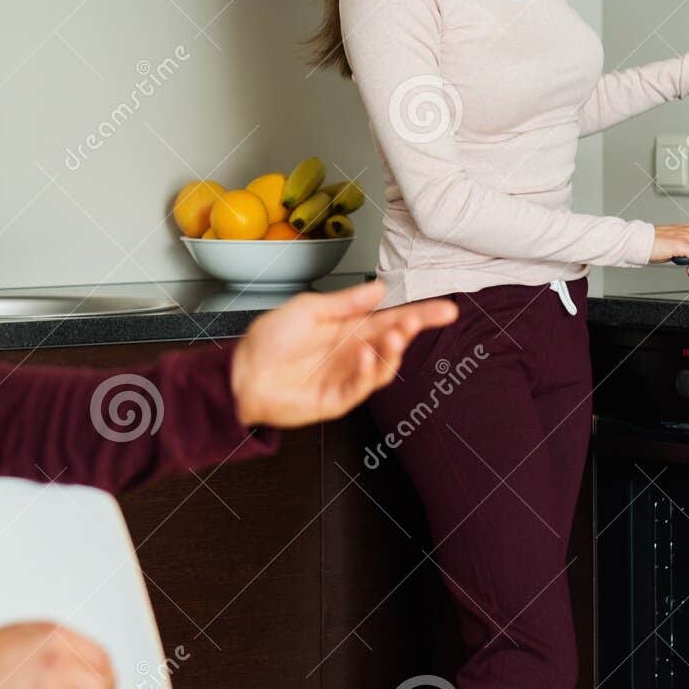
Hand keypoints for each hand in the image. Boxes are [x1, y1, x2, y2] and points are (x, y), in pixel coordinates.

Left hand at [229, 279, 458, 428]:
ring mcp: (347, 377)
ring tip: (393, 334)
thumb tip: (380, 288)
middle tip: (419, 320)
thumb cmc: (268, 341)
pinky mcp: (337, 399)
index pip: (392, 318)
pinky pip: (362, 388)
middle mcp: (353, 352)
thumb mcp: (308, 310)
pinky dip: (369, 372)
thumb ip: (346, 303)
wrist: (242, 374)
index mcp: (348, 327)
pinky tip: (366, 357)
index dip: (420, 314)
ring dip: (393, 350)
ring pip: (384, 366)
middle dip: (413, 329)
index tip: (446, 309)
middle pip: (394, 340)